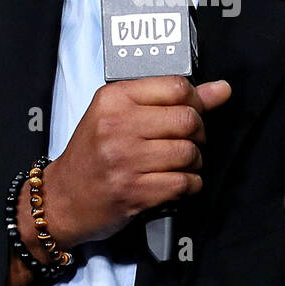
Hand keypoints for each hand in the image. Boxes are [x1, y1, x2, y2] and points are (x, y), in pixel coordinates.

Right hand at [37, 76, 231, 250]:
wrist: (62, 199)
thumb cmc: (92, 154)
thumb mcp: (119, 115)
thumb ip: (168, 99)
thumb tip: (222, 89)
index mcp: (114, 99)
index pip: (176, 86)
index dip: (194, 101)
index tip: (190, 112)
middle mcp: (118, 126)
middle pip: (188, 119)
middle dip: (197, 133)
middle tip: (187, 141)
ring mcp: (126, 160)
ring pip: (189, 152)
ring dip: (194, 161)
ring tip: (179, 163)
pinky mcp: (135, 192)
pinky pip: (184, 183)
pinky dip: (190, 184)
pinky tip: (177, 182)